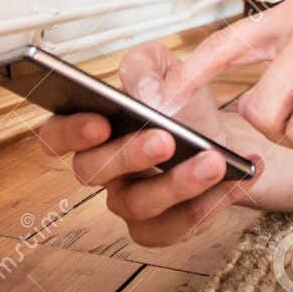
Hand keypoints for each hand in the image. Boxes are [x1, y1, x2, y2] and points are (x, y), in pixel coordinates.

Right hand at [35, 41, 262, 246]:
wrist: (220, 132)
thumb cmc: (179, 99)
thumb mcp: (163, 64)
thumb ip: (145, 66)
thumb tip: (144, 93)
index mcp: (90, 126)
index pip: (55, 135)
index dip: (70, 132)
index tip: (101, 121)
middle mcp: (102, 169)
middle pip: (93, 172)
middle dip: (130, 156)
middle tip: (167, 139)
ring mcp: (128, 202)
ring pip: (138, 205)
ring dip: (178, 183)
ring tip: (215, 161)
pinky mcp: (160, 227)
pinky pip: (176, 227)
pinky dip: (211, 204)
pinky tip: (238, 177)